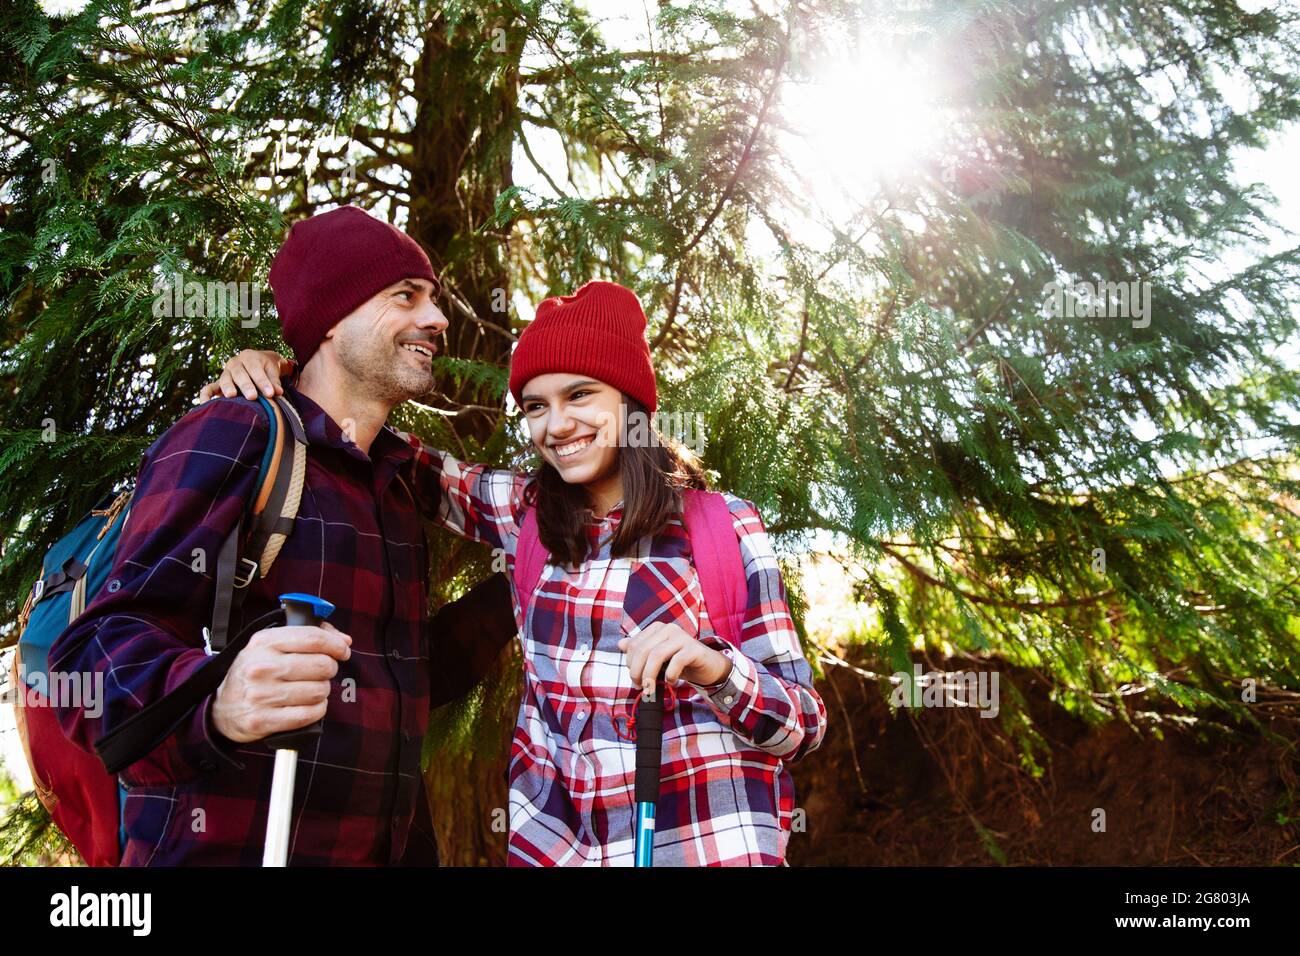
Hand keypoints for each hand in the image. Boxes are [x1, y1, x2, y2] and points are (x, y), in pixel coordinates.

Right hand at [199, 349, 292, 401]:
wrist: (259, 361)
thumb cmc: (267, 368)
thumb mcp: (272, 370)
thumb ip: (274, 382)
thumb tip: (278, 392)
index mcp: (249, 357)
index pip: (256, 369)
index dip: (263, 382)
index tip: (271, 393)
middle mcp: (235, 363)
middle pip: (239, 374)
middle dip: (246, 385)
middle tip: (252, 396)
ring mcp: (225, 373)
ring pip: (225, 379)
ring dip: (228, 388)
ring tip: (231, 396)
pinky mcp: (219, 383)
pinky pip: (209, 388)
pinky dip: (206, 395)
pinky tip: (207, 404)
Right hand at [211, 621, 351, 743]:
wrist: (221, 708)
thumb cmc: (255, 672)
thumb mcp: (271, 645)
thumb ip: (308, 636)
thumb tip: (344, 641)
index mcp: (264, 643)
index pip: (313, 638)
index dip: (335, 644)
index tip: (342, 650)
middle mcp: (261, 667)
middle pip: (321, 665)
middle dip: (330, 669)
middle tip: (322, 672)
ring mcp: (261, 695)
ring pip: (318, 691)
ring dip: (322, 691)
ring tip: (312, 689)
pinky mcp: (262, 720)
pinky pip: (308, 714)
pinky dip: (317, 710)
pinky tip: (311, 706)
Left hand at [617, 621, 730, 698]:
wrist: (707, 666)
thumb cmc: (679, 662)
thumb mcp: (657, 657)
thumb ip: (640, 650)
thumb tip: (620, 644)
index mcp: (657, 628)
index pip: (634, 645)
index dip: (630, 664)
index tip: (635, 679)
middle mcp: (669, 628)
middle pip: (643, 650)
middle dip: (638, 672)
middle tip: (640, 687)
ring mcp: (682, 637)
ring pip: (657, 655)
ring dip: (650, 676)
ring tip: (651, 688)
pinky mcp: (694, 649)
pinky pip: (676, 661)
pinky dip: (670, 675)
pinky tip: (671, 681)